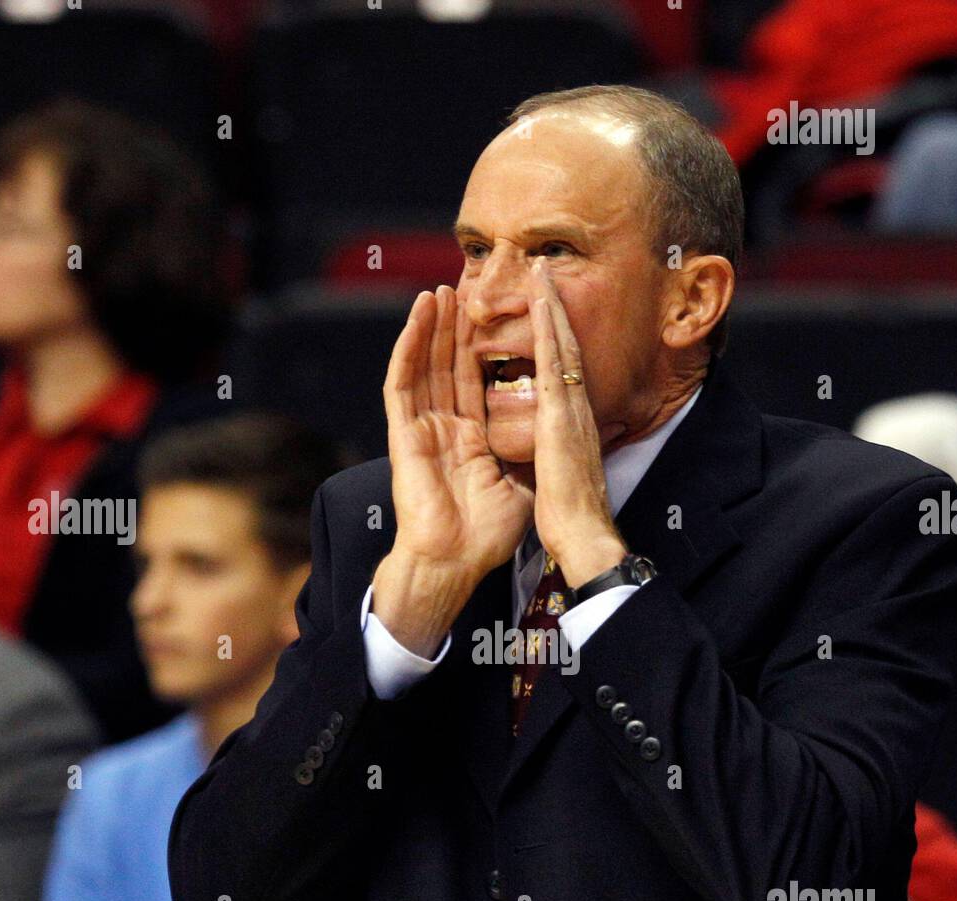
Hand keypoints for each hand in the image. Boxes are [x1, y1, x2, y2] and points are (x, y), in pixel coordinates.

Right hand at [374, 285, 534, 654]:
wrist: (456, 558)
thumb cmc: (486, 535)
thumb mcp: (521, 486)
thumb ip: (528, 456)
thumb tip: (554, 436)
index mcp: (470, 440)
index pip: (477, 383)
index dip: (484, 349)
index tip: (496, 317)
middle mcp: (444, 429)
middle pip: (448, 366)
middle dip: (456, 327)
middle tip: (465, 287)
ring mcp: (421, 429)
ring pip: (423, 366)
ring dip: (431, 328)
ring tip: (440, 291)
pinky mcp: (403, 433)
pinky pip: (402, 381)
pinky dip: (409, 345)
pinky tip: (419, 316)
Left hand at [527, 259, 626, 588]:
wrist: (584, 534)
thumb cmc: (573, 516)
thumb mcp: (563, 476)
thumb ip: (559, 456)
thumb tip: (554, 452)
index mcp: (574, 425)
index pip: (564, 373)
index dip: (556, 339)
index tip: (545, 310)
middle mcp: (576, 409)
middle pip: (566, 348)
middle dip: (554, 310)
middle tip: (543, 272)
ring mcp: (571, 408)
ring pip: (561, 345)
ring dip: (550, 306)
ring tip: (539, 270)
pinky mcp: (560, 414)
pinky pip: (553, 360)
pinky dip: (548, 329)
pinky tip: (540, 302)